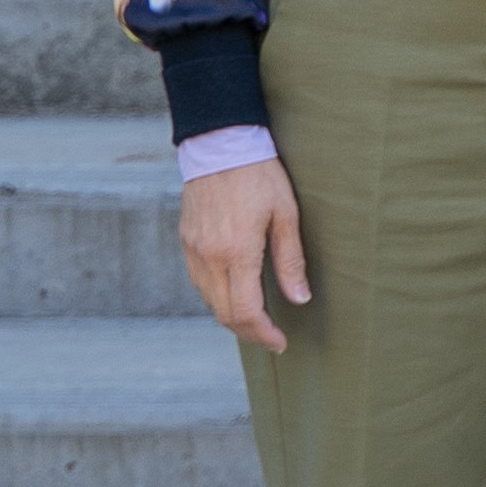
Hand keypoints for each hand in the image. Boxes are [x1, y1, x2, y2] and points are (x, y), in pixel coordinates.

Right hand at [177, 156, 308, 353]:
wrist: (220, 144)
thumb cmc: (260, 175)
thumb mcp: (286, 214)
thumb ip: (290, 260)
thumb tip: (299, 299)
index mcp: (236, 252)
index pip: (244, 311)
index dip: (263, 333)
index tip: (280, 342)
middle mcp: (208, 257)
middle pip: (223, 313)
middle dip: (248, 332)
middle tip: (272, 338)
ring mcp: (193, 250)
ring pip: (208, 300)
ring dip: (231, 316)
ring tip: (257, 320)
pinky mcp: (186, 241)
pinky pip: (199, 281)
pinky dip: (217, 296)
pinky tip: (235, 293)